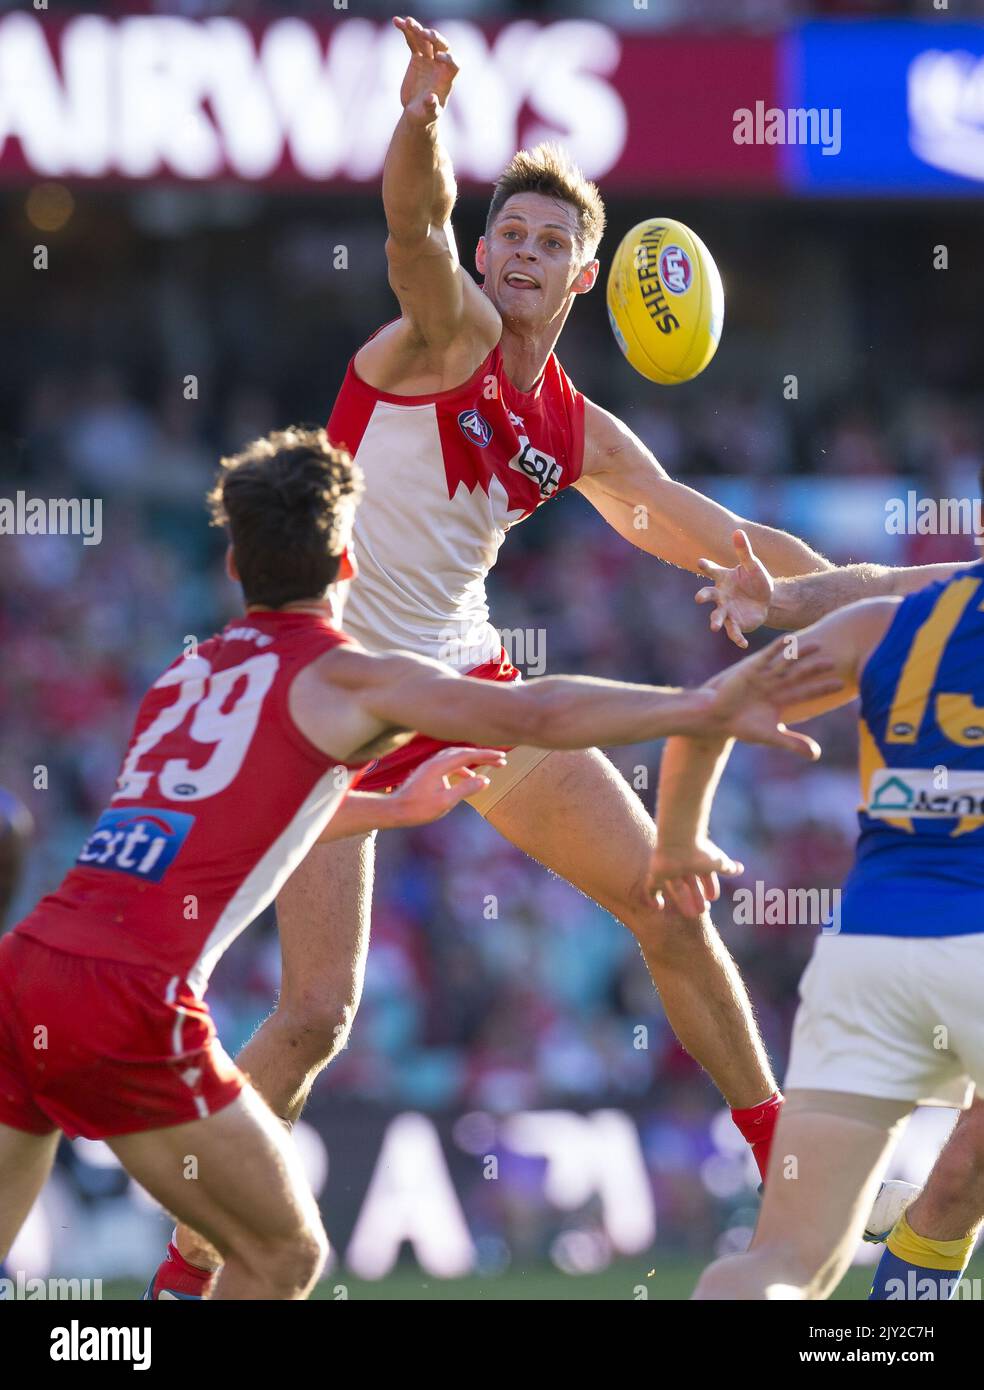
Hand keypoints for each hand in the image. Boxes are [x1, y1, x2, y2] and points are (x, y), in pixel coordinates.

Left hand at [387, 746, 505, 825]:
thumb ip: (466, 789)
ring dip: (473, 760)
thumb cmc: (418, 808)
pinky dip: (463, 767)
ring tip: (488, 767)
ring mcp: (431, 765)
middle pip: (464, 752)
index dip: (487, 756)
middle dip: (483, 755)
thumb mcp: (445, 802)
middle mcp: (435, 761)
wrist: (395, 810)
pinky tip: (469, 778)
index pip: (469, 755)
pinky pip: (451, 763)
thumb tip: (485, 780)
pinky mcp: (429, 771)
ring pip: (457, 756)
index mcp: (440, 766)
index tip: (503, 758)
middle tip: (501, 760)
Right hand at [394, 16, 458, 125]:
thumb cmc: (426, 116)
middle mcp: (440, 66)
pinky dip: (406, 31)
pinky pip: (412, 41)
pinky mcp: (417, 58)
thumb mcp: (429, 114)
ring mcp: (428, 60)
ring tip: (407, 22)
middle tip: (425, 33)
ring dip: (417, 29)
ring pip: (425, 40)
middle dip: (434, 39)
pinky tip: (396, 22)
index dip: (449, 58)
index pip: (454, 64)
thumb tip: (431, 98)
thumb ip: (431, 107)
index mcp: (447, 78)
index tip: (438, 58)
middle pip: (441, 46)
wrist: (416, 112)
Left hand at [646, 837, 743, 916]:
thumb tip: (740, 869)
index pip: (705, 874)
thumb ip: (728, 867)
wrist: (679, 842)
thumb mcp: (718, 862)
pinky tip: (659, 907)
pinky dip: (654, 898)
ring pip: (676, 888)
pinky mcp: (656, 873)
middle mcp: (684, 864)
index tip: (713, 898)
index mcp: (698, 859)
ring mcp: (670, 869)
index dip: (710, 886)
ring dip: (684, 901)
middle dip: (698, 896)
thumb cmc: (700, 851)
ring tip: (692, 915)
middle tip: (704, 910)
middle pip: (691, 883)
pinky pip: (652, 888)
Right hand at [695, 529, 774, 648]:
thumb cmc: (756, 580)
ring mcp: (726, 610)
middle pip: (708, 595)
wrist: (767, 600)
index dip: (706, 566)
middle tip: (699, 598)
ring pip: (717, 615)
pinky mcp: (735, 623)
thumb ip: (744, 551)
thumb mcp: (753, 565)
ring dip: (715, 621)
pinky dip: (737, 638)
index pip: (712, 570)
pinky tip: (743, 644)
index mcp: (723, 578)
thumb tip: (738, 531)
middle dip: (703, 596)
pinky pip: (734, 632)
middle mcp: (720, 595)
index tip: (702, 562)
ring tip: (713, 626)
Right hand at [703, 638, 843, 759]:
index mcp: (781, 700)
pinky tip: (790, 639)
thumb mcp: (771, 736)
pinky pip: (767, 656)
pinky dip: (777, 648)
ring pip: (786, 663)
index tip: (841, 684)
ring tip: (818, 645)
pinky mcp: (751, 669)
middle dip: (816, 669)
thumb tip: (816, 755)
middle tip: (834, 662)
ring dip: (801, 654)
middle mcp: (775, 685)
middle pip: (800, 675)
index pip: (806, 692)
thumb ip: (793, 743)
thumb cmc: (743, 727)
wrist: (717, 719)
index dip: (822, 688)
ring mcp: (764, 676)